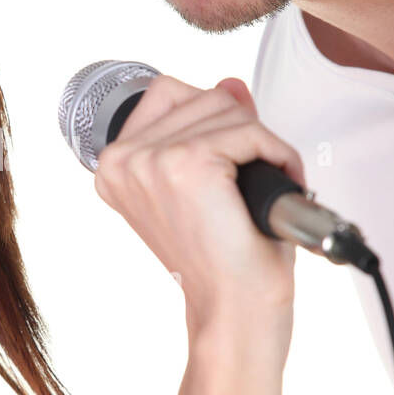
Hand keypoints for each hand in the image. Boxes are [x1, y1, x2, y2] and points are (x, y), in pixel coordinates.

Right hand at [93, 74, 305, 340]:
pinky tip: (276, 188)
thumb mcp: (210, 181)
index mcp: (114, 166)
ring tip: (262, 191)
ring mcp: (151, 159)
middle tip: (248, 185)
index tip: (223, 173)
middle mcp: (122, 160)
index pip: (170, 92)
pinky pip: (251, 129)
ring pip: (229, 108)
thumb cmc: (224, 261)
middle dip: (241, 133)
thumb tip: (229, 83)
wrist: (235, 311)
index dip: (213, 125)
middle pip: (203, 94)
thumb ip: (212, 126)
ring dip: (263, 146)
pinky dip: (279, 156)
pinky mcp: (188, 163)